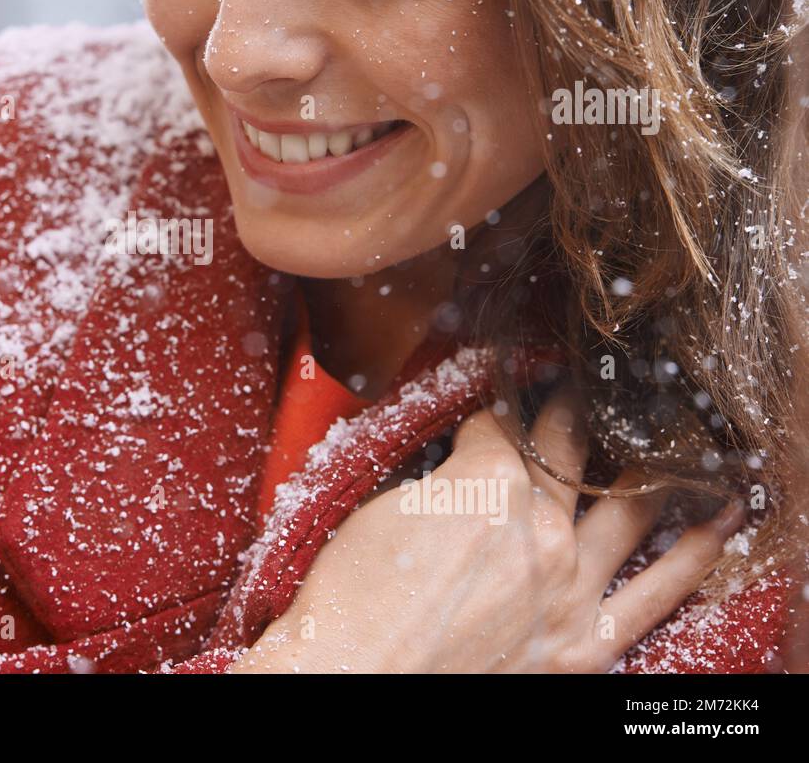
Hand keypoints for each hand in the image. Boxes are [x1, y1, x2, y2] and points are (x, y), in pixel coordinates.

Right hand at [229, 384, 746, 672]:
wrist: (354, 679)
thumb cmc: (350, 600)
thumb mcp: (384, 507)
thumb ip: (444, 472)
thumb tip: (469, 460)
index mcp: (487, 482)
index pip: (503, 424)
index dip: (498, 404)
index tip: (504, 392)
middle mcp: (541, 529)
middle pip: (568, 451)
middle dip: (571, 411)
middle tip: (581, 388)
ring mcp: (569, 587)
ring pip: (629, 508)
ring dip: (649, 464)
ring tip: (666, 435)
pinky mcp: (582, 644)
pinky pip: (657, 591)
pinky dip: (696, 551)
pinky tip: (718, 516)